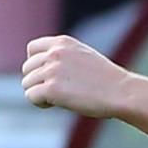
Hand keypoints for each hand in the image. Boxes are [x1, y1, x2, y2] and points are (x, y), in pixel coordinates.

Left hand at [22, 35, 136, 117]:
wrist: (121, 92)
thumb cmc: (105, 80)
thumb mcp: (82, 57)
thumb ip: (61, 57)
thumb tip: (37, 70)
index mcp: (63, 42)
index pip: (32, 49)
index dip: (35, 64)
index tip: (47, 76)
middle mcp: (55, 53)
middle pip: (27, 68)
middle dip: (37, 81)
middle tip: (55, 91)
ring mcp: (52, 69)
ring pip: (27, 83)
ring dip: (38, 93)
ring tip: (58, 98)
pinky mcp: (52, 88)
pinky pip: (31, 96)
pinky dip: (39, 103)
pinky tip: (54, 104)